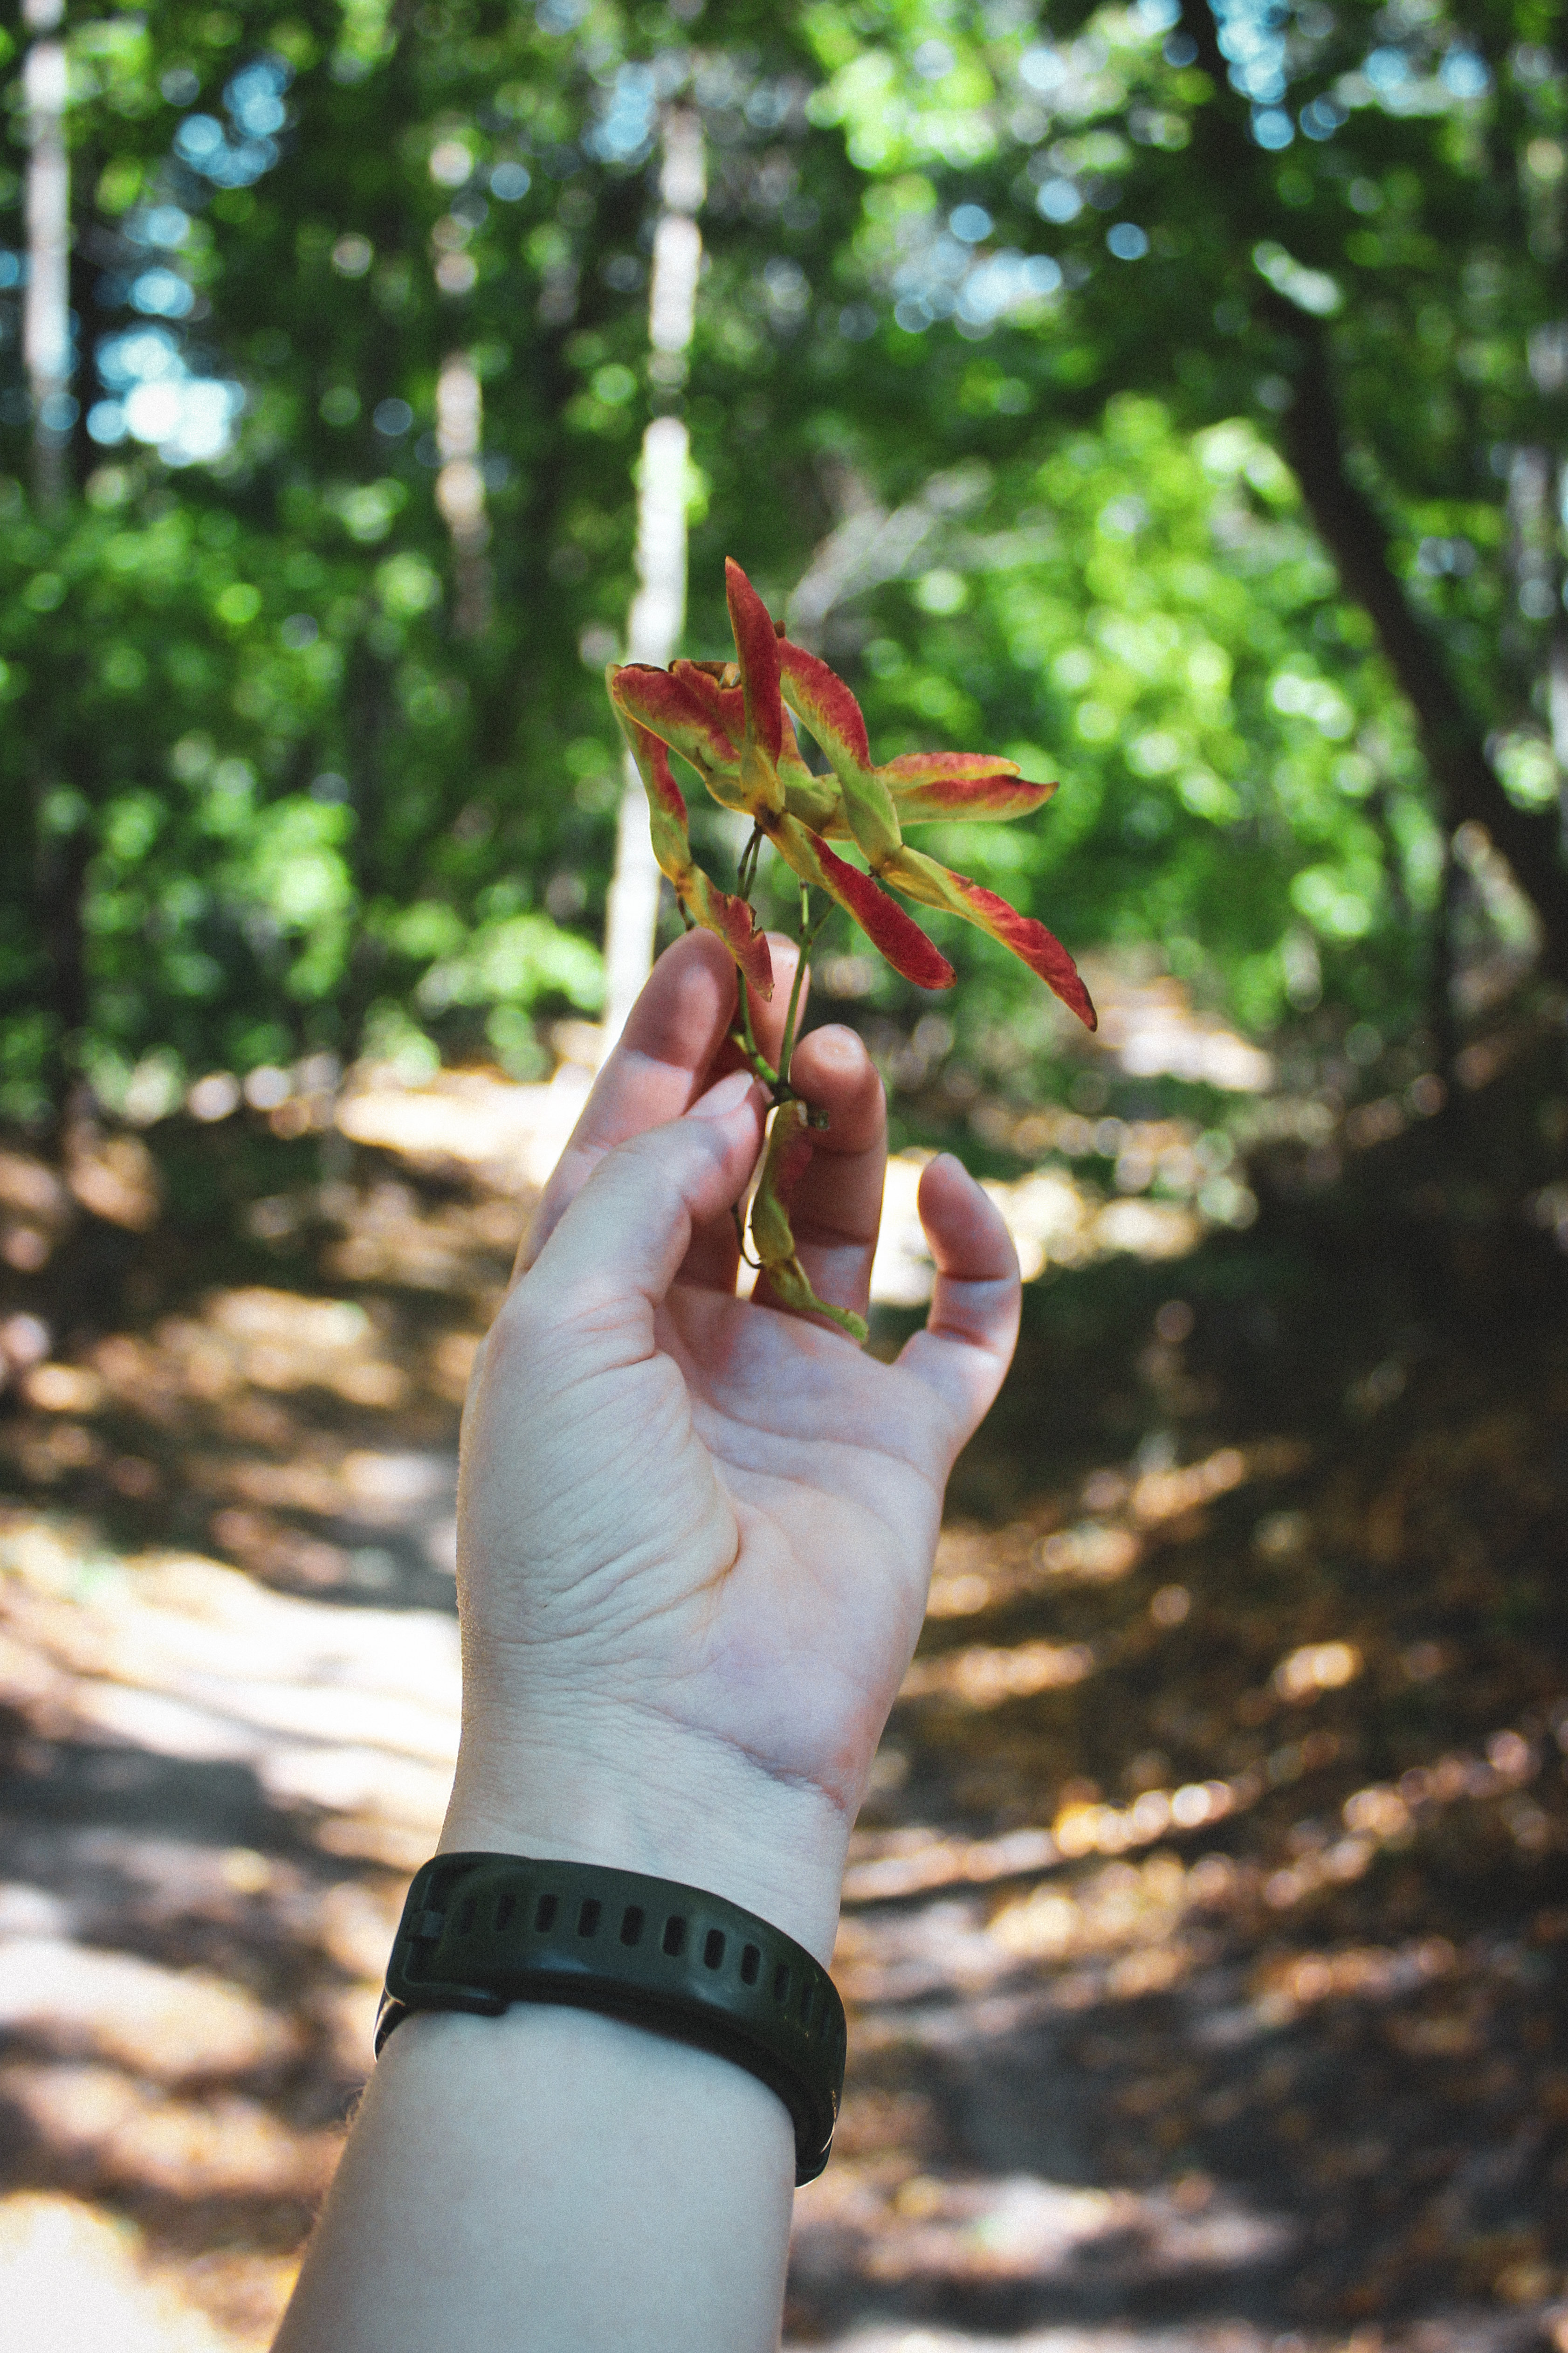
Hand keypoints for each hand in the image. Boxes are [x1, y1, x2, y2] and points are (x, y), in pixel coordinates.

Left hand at [444, 930, 1020, 1957]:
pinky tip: (952, 1192)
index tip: (714, 942)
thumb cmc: (575, 1535)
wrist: (669, 1732)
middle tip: (796, 985)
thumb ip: (639, 1196)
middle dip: (763, 1070)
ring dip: (851, 1134)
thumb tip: (729, 1106)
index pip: (630, 1150)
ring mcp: (800, 1394)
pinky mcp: (899, 1449)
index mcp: (587, 1320)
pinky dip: (977, 1251)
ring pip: (841, 1224)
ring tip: (845, 1059)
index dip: (668, 1044)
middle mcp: (693, 1347)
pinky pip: (962, 1327)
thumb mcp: (557, 1332)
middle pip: (738, 1172)